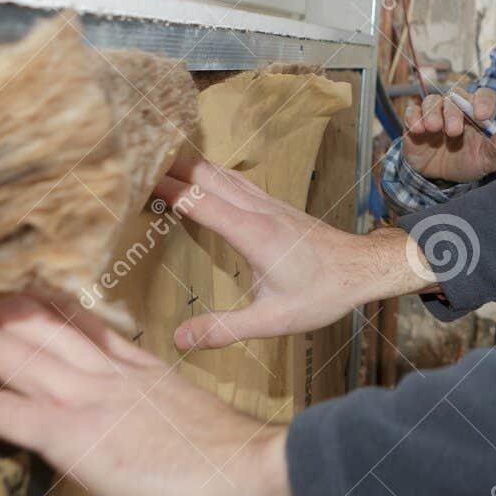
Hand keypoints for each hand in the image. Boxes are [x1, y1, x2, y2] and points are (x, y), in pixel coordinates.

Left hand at [0, 295, 294, 495]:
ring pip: (19, 354)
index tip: (23, 281)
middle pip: (45, 325)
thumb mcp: (195, 413)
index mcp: (141, 369)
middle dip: (0, 302)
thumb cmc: (236, 456)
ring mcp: (92, 399)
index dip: (48, 301)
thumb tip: (150, 414)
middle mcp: (112, 374)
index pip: (85, 324)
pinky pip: (7, 413)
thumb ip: (163, 403)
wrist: (257, 467)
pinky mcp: (76, 435)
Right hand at [154, 153, 425, 349]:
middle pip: (206, 176)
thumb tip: (179, 339)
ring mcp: (267, 203)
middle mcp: (258, 210)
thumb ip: (225, 329)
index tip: (133, 180)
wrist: (363, 268)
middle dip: (169, 164)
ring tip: (155, 156)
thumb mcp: (274, 320)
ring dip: (188, 164)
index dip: (165, 188)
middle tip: (132, 155)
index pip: (199, 202)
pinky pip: (234, 180)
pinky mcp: (274, 205)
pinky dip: (208, 172)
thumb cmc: (323, 293)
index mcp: (253, 232)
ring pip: (221, 173)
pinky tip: (199, 173)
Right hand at [401, 88, 495, 182]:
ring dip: (433, 112)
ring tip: (433, 128)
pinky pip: (412, 111)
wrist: (439, 177)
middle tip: (453, 131)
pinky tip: (418, 129)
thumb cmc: (467, 163)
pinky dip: (413, 116)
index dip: (484, 101)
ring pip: (432, 100)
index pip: (484, 95)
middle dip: (454, 112)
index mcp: (477, 114)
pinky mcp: (416, 121)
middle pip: (456, 96)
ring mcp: (435, 113)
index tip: (482, 116)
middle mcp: (456, 109)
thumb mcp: (485, 160)